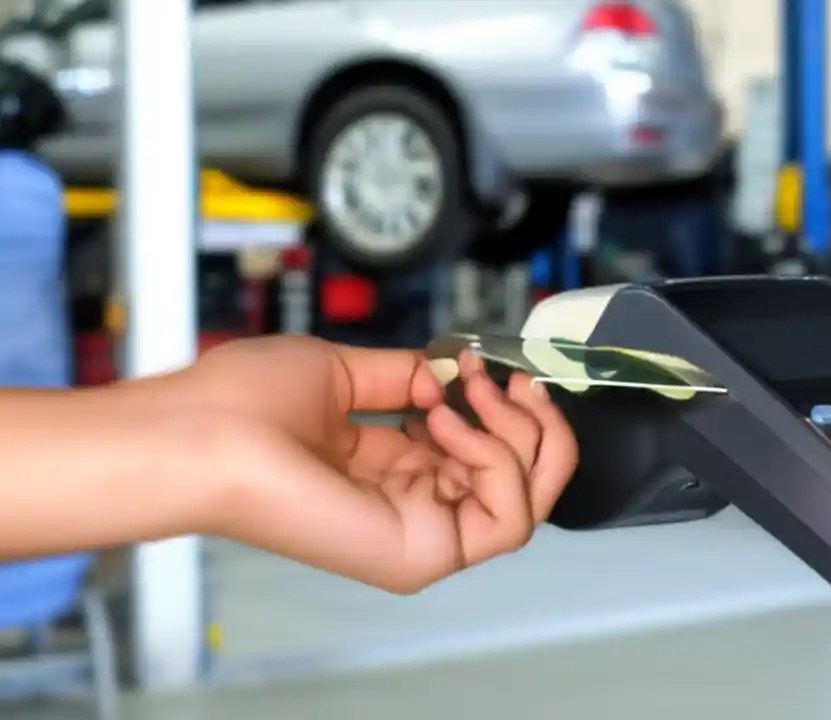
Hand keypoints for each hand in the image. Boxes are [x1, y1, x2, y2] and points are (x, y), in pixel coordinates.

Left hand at [173, 335, 577, 592]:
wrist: (203, 432)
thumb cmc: (243, 405)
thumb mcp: (345, 371)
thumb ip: (407, 375)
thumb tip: (453, 374)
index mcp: (395, 472)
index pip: (488, 457)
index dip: (502, 407)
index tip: (480, 366)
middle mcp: (416, 506)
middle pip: (526, 484)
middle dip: (534, 422)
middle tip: (506, 382)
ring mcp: (424, 536)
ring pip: (530, 503)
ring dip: (517, 435)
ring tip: (466, 400)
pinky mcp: (425, 554)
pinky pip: (508, 520)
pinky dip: (498, 461)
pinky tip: (449, 427)